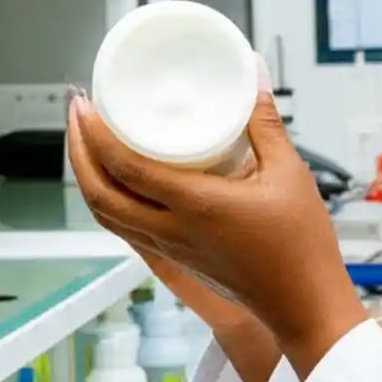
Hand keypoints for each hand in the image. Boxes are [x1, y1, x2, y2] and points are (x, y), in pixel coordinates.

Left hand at [67, 89, 368, 377]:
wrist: (303, 304)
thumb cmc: (301, 245)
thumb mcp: (289, 172)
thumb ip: (265, 123)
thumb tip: (255, 77)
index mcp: (195, 206)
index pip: (125, 168)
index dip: (95, 135)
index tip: (86, 105)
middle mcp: (173, 231)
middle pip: (100, 195)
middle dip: (78, 154)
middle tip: (78, 117)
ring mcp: (172, 249)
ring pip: (107, 217)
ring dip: (88, 180)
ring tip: (89, 145)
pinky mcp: (178, 259)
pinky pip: (127, 229)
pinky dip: (110, 203)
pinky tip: (121, 183)